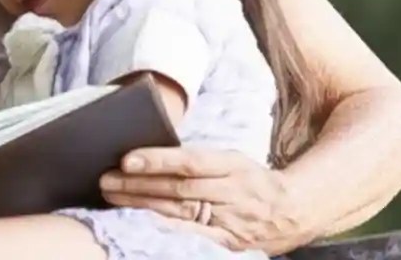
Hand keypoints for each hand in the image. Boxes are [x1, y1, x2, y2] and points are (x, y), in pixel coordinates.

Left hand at [100, 147, 311, 254]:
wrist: (294, 211)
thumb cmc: (251, 179)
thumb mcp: (232, 159)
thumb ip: (198, 160)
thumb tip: (152, 156)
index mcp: (234, 165)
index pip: (190, 161)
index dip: (158, 160)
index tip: (127, 159)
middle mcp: (233, 193)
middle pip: (179, 189)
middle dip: (138, 185)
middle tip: (106, 179)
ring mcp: (231, 221)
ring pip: (180, 213)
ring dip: (142, 206)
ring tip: (112, 197)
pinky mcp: (228, 244)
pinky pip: (191, 237)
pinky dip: (164, 230)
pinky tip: (139, 224)